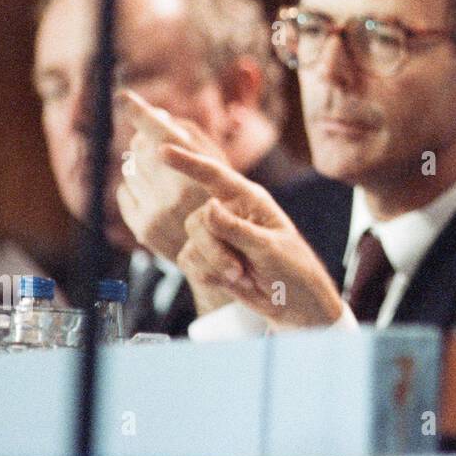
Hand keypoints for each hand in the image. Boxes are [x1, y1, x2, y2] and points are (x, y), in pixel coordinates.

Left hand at [115, 89, 226, 263]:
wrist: (222, 255)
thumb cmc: (223, 200)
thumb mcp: (220, 164)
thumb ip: (190, 136)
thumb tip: (158, 115)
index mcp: (199, 171)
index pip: (161, 134)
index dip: (141, 114)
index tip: (124, 98)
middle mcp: (176, 191)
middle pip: (141, 147)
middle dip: (145, 140)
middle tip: (159, 146)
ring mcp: (156, 212)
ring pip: (129, 169)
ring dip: (140, 165)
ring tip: (163, 176)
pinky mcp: (143, 229)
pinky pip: (124, 193)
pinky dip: (134, 188)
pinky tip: (154, 194)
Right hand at [163, 143, 347, 330]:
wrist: (292, 303)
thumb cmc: (293, 269)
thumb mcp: (269, 247)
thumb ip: (235, 228)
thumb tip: (207, 207)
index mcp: (249, 200)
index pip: (214, 176)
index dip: (187, 162)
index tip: (162, 151)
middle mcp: (230, 213)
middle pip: (196, 221)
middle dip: (213, 249)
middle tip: (239, 270)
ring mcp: (218, 236)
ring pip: (191, 245)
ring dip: (214, 266)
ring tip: (244, 276)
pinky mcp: (209, 258)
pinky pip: (190, 263)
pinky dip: (210, 276)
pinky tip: (234, 281)